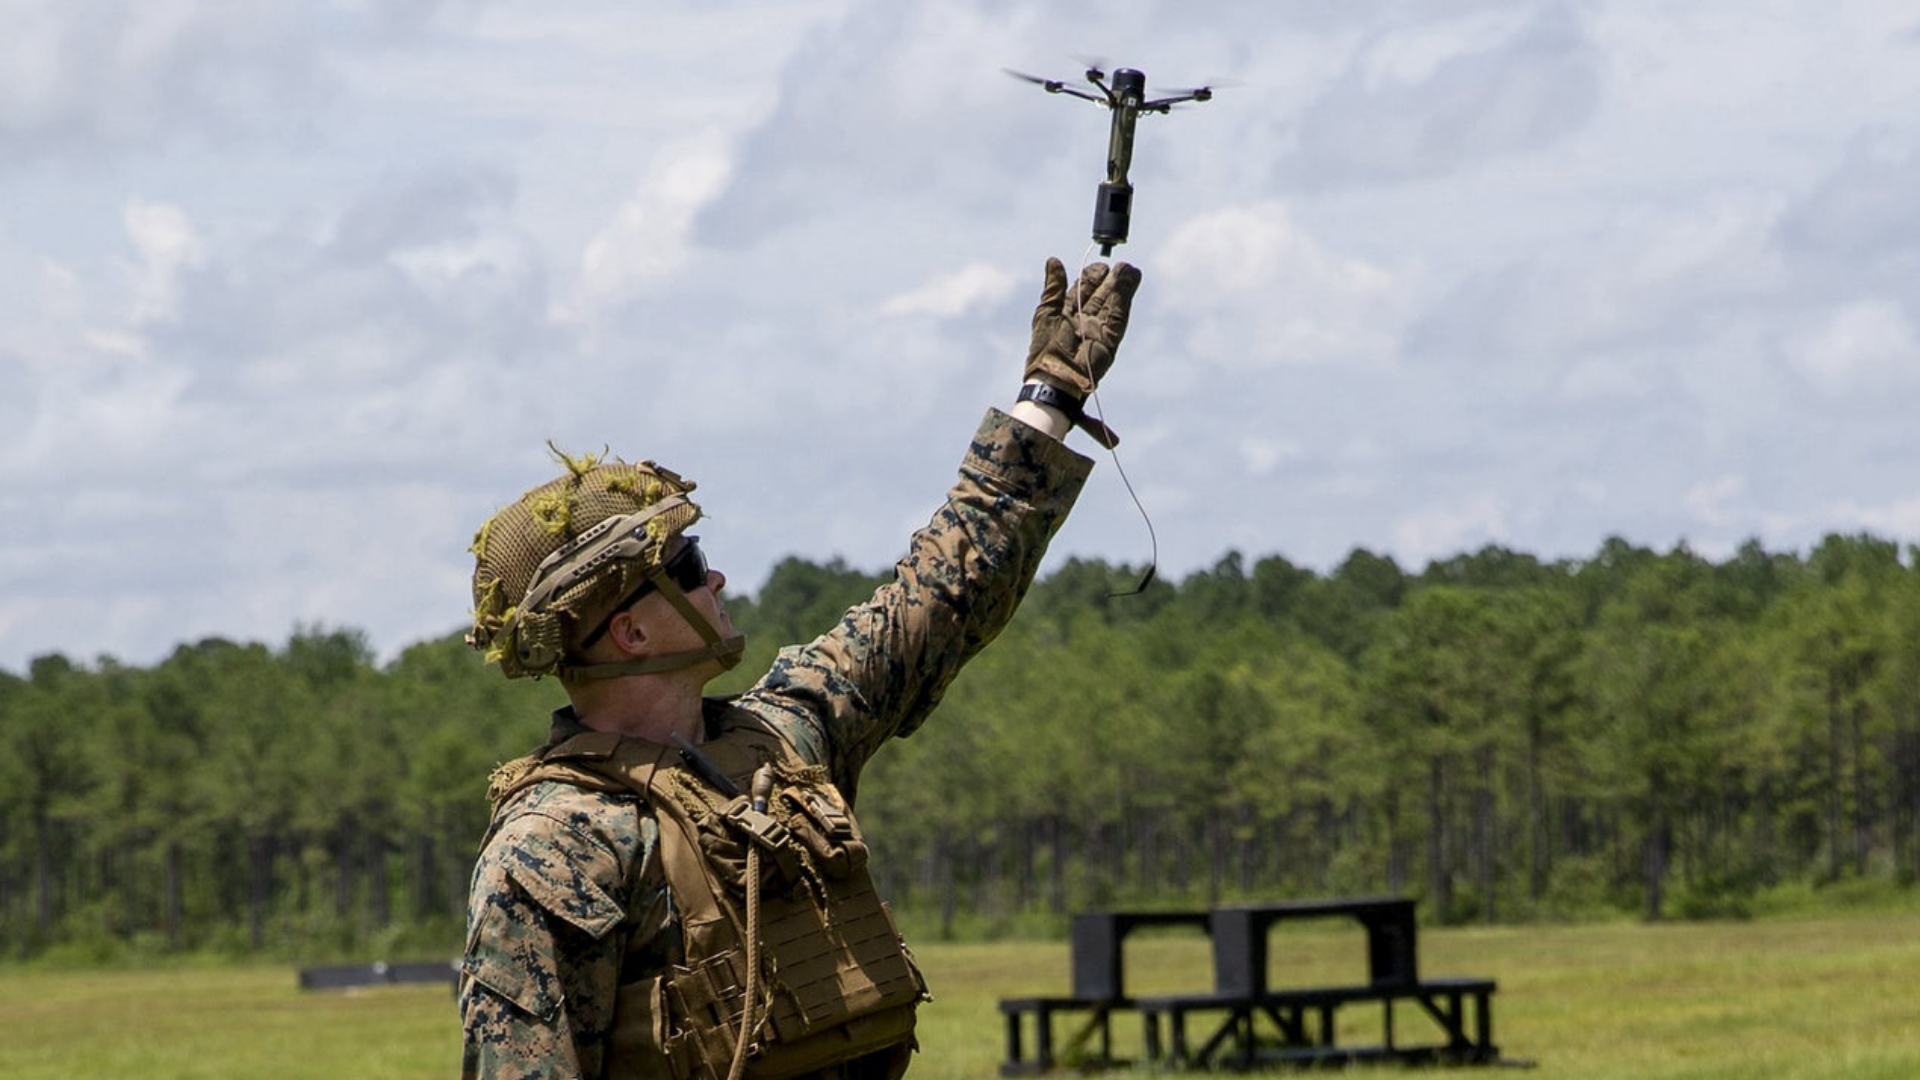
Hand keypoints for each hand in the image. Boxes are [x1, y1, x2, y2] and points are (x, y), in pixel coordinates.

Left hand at [1025, 257, 1141, 396]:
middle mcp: (1086, 320)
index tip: (1100, 265)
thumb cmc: (1046, 349)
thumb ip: (1054, 287)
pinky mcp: (1110, 340)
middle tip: (1121, 265)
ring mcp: (1099, 330)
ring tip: (1129, 270)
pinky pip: (1118, 316)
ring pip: (1113, 303)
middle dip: (1111, 279)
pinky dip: (1124, 300)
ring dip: (1122, 287)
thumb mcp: (1047, 311)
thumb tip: (1053, 260)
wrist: (1054, 378)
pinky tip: (1128, 284)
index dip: (1092, 276)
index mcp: (1068, 312)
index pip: (1084, 289)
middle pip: (1102, 295)